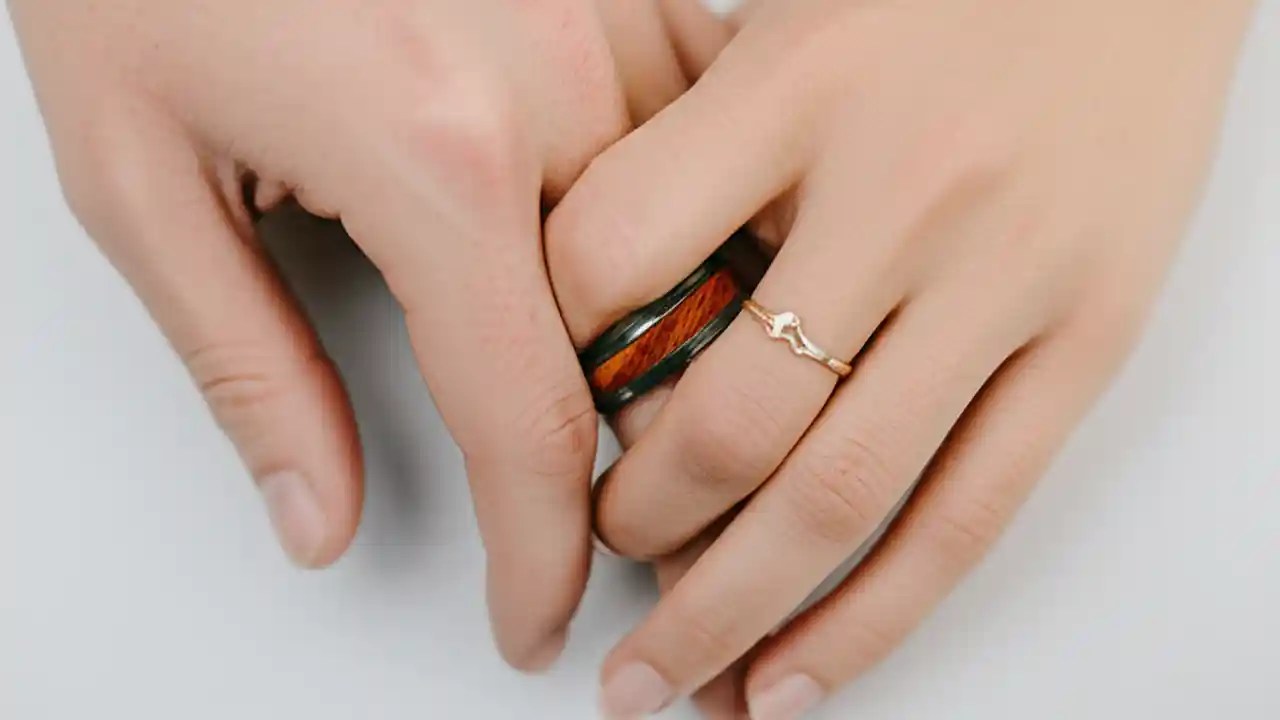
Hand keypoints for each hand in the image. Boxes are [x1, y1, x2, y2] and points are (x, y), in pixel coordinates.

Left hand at [8, 0, 698, 669]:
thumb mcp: (140, 182)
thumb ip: (250, 369)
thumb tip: (321, 511)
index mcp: (432, 155)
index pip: (530, 417)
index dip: (547, 548)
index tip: (545, 608)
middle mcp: (552, 87)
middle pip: (647, 344)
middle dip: (637, 465)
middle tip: (607, 530)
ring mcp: (607, 20)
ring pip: (704, 241)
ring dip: (678, 342)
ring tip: (645, 407)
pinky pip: (709, 125)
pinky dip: (705, 211)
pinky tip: (674, 247)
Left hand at [548, 0, 1255, 713]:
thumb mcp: (786, 15)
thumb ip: (692, 141)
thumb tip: (590, 286)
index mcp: (797, 85)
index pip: (607, 260)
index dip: (544, 353)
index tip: (537, 401)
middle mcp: (902, 190)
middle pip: (721, 419)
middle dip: (632, 520)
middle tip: (597, 552)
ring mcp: (1006, 279)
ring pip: (837, 498)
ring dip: (728, 614)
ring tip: (661, 681)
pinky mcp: (1088, 342)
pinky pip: (967, 515)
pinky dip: (870, 621)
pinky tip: (794, 680)